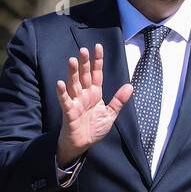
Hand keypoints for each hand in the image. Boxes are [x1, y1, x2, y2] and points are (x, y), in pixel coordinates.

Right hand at [56, 44, 133, 165]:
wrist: (82, 144)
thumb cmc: (93, 129)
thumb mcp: (110, 114)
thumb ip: (119, 100)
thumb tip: (130, 86)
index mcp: (94, 93)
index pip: (96, 74)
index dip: (97, 61)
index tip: (98, 47)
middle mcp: (84, 95)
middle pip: (84, 76)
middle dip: (84, 63)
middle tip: (83, 50)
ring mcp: (76, 102)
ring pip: (74, 84)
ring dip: (72, 73)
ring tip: (72, 60)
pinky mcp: (69, 112)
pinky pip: (65, 100)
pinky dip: (62, 92)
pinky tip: (60, 83)